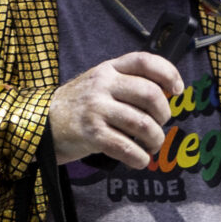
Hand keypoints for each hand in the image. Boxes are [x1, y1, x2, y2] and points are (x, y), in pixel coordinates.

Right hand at [48, 51, 181, 168]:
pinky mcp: (91, 134)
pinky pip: (126, 147)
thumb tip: (166, 96)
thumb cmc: (78, 105)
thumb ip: (126, 83)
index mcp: (108, 68)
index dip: (168, 73)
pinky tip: (140, 160)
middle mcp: (103, 85)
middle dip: (164, 114)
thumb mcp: (99, 83)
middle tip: (160, 125)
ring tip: (152, 146)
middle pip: (150, 94)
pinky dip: (139, 157)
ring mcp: (96, 109)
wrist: (42, 123)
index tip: (177, 90)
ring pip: (142, 124)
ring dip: (155, 140)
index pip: (144, 61)